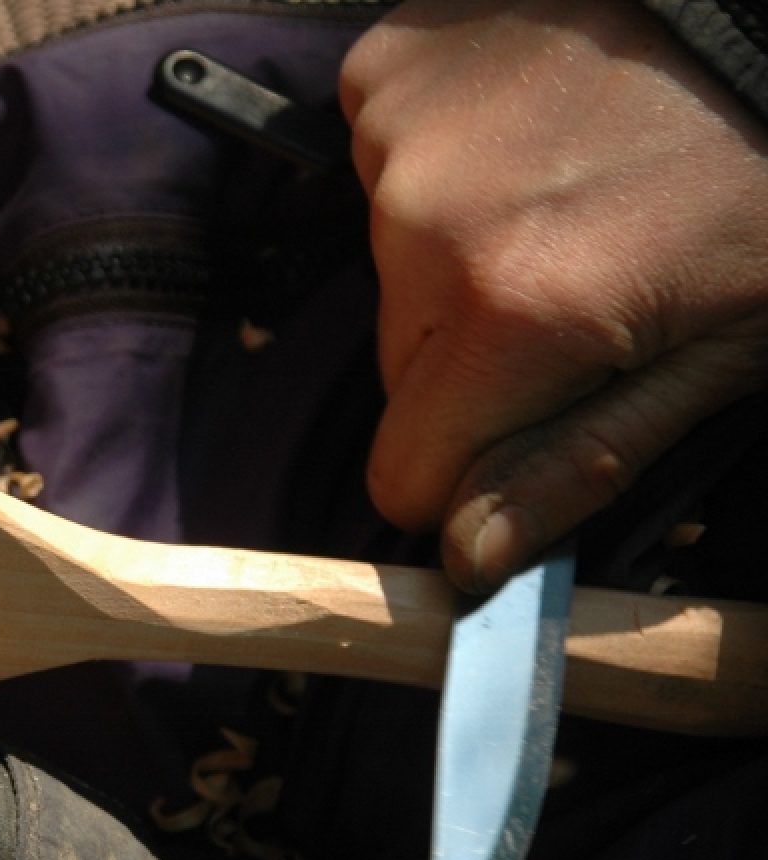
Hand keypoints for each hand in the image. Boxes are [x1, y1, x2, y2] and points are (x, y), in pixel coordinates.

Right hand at [341, 0, 767, 591]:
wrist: (751, 15)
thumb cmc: (759, 183)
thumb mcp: (718, 352)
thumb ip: (581, 462)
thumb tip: (467, 557)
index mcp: (517, 315)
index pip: (405, 474)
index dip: (465, 470)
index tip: (525, 422)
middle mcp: (428, 231)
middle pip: (402, 375)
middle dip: (470, 357)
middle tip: (571, 284)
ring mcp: (394, 144)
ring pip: (391, 273)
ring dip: (455, 256)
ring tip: (557, 190)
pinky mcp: (380, 78)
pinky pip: (377, 172)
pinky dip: (435, 166)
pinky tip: (519, 131)